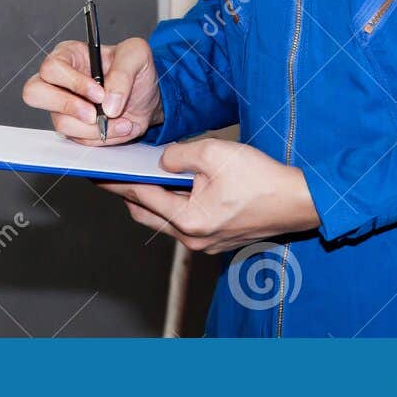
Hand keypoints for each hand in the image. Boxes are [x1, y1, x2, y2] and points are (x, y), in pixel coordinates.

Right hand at [22, 35, 162, 144]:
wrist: (149, 98)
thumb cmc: (137, 70)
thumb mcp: (137, 55)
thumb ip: (123, 73)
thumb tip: (108, 104)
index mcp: (69, 55)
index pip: (52, 68)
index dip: (72, 82)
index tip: (99, 93)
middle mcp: (60, 81)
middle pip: (34, 93)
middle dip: (66, 106)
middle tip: (94, 114)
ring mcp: (63, 107)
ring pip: (60, 123)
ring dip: (94, 128)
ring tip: (121, 121)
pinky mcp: (74, 128)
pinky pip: (78, 140)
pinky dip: (102, 137)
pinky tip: (120, 127)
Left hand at [98, 138, 319, 253]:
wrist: (299, 201)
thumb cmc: (261, 178)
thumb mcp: (215, 153)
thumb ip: (179, 155)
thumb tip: (161, 161)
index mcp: (188, 219)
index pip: (140, 197)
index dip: (116, 182)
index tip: (97, 173)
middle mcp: (193, 238)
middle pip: (146, 215)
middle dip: (127, 194)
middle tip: (110, 175)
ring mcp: (205, 243)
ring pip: (164, 221)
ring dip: (150, 200)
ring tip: (137, 176)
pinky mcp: (217, 239)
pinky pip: (183, 222)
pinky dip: (172, 205)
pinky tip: (171, 186)